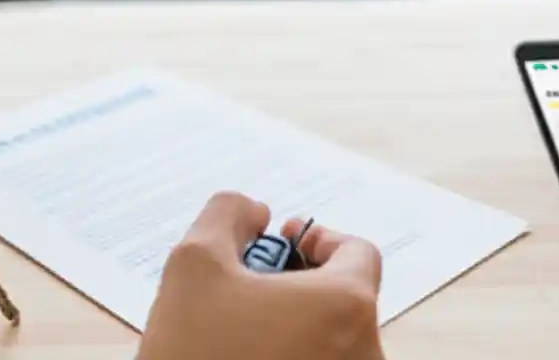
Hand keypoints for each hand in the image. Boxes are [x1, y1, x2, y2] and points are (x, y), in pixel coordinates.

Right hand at [137, 192, 385, 359]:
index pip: (359, 253)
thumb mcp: (192, 262)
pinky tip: (244, 358)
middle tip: (250, 288)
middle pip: (345, 299)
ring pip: (332, 341)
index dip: (320, 239)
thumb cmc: (194, 357)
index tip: (286, 243)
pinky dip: (291, 357)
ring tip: (238, 332)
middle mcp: (365, 352)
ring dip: (294, 327)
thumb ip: (228, 215)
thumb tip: (254, 212)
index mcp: (346, 305)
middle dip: (299, 286)